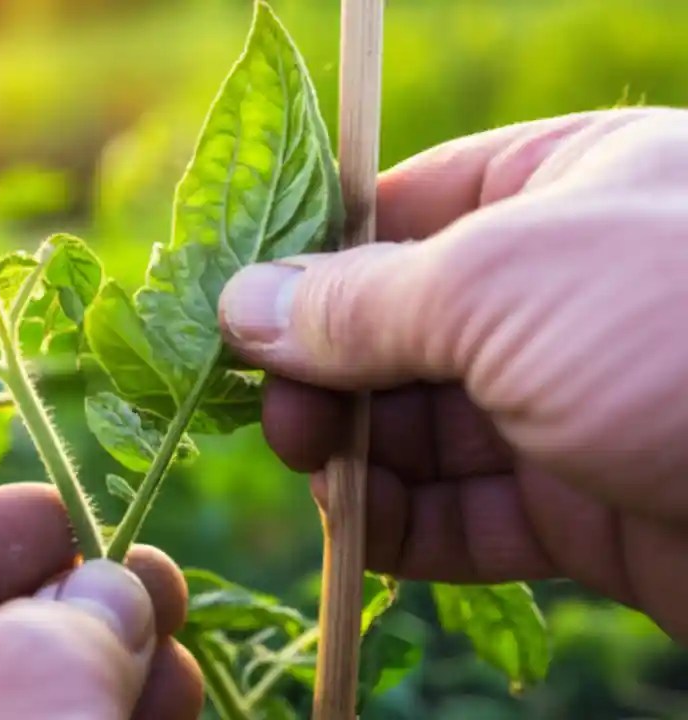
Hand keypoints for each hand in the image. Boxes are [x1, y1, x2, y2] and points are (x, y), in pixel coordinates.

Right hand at [217, 108, 687, 641]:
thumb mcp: (505, 285)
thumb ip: (362, 300)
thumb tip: (245, 303)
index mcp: (566, 187)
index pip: (402, 210)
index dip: (310, 260)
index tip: (233, 314)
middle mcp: (568, 291)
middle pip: (401, 327)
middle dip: (327, 373)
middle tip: (272, 418)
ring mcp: (580, 401)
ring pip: (426, 428)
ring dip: (357, 458)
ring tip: (316, 482)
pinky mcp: (593, 505)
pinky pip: (471, 514)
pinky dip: (407, 529)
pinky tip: (360, 536)